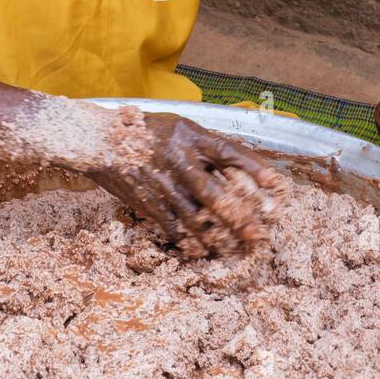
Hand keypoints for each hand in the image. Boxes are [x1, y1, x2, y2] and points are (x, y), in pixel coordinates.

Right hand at [83, 112, 286, 258]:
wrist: (101, 141)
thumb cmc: (147, 132)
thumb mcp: (181, 127)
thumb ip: (207, 146)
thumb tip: (239, 167)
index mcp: (191, 137)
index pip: (230, 153)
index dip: (256, 170)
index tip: (278, 185)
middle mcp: (179, 160)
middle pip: (216, 194)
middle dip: (241, 218)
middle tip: (260, 235)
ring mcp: (163, 183)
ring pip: (196, 218)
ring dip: (219, 237)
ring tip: (236, 250)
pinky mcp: (147, 202)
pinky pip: (173, 227)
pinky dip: (189, 242)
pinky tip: (203, 251)